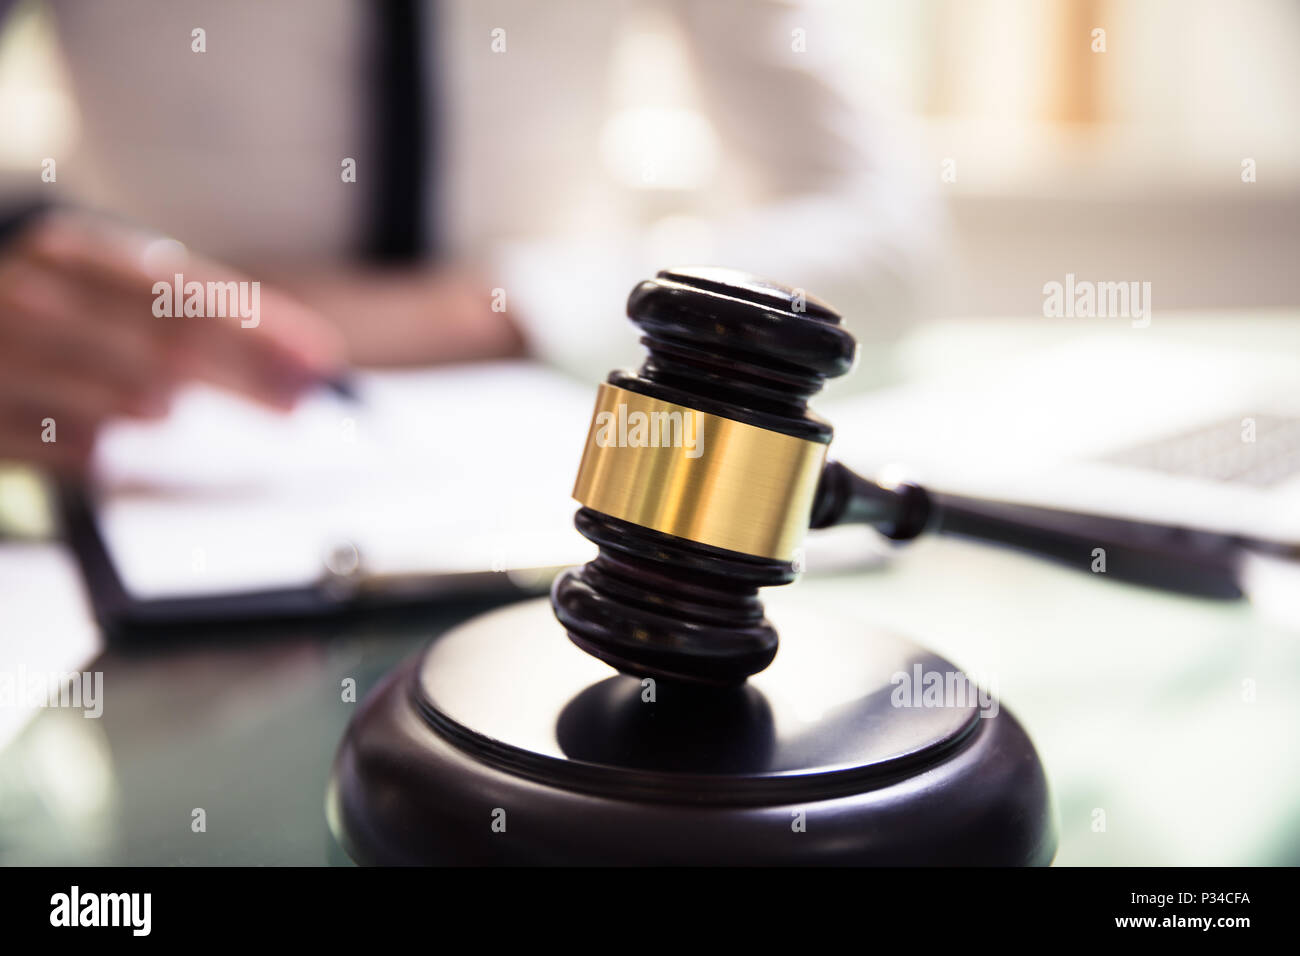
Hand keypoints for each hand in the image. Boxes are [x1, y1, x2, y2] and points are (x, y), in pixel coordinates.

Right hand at [0, 210, 344, 472]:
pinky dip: (100, 448)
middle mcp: (35, 298)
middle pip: (170, 349)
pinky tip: (97, 433)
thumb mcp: (108, 286)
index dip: (262, 331)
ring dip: (162, 408)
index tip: (319, 360)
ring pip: (126, 403)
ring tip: (162, 404)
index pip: (188, 296)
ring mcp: (3, 357)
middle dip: (247, 381)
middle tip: (297, 405)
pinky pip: (77, 451)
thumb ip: (194, 312)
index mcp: (74, 253)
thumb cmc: (52, 308)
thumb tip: (297, 359)